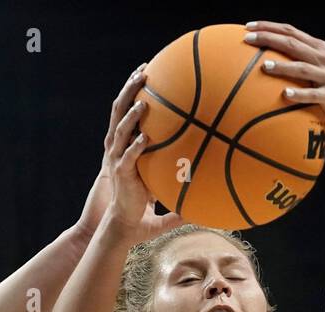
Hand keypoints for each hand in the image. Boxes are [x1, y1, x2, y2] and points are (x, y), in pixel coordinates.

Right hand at [77, 67, 183, 243]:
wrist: (120, 228)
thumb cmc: (139, 216)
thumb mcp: (164, 199)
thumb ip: (181, 195)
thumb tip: (206, 198)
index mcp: (127, 149)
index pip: (129, 114)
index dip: (135, 93)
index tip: (149, 76)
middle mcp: (120, 150)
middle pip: (121, 111)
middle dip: (130, 89)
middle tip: (144, 70)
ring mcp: (118, 160)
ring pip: (121, 129)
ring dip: (131, 112)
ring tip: (143, 100)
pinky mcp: (120, 174)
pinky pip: (129, 156)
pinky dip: (136, 146)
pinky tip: (146, 137)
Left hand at [243, 21, 324, 142]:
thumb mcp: (319, 73)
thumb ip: (300, 64)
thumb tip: (265, 63)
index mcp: (319, 49)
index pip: (290, 32)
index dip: (269, 27)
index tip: (248, 27)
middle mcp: (324, 59)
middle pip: (292, 44)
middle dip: (269, 39)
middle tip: (247, 39)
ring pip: (302, 68)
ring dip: (282, 66)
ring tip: (264, 66)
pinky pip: (313, 95)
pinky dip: (299, 94)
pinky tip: (284, 94)